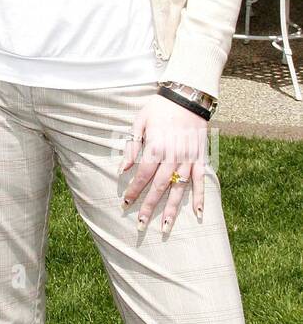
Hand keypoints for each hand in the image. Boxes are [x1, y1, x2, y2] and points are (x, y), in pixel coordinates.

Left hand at [119, 94, 207, 233]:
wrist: (186, 95)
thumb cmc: (159, 108)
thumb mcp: (139, 122)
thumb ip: (132, 147)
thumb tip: (123, 169)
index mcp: (155, 148)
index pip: (142, 175)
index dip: (134, 190)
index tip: (125, 203)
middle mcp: (172, 157)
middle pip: (159, 187)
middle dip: (149, 207)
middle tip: (140, 225)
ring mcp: (188, 159)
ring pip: (179, 189)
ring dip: (172, 209)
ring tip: (165, 228)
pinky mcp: (200, 157)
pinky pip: (200, 180)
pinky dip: (200, 197)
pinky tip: (197, 213)